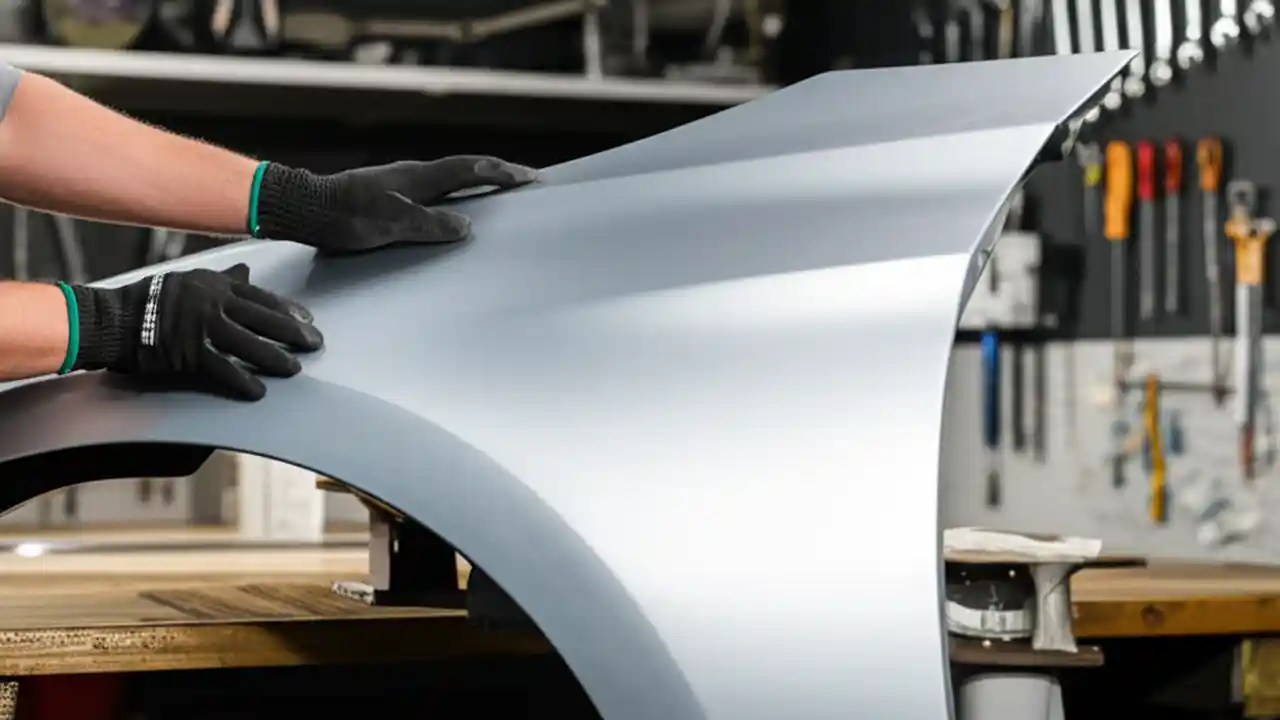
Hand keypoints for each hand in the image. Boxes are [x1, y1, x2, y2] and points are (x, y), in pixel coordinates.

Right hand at [69, 264, 322, 400]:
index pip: (261, 297)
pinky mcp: (189, 352)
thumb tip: (247, 272)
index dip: (288, 309)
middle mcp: (213, 303)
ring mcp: (202, 327)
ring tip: (294, 369)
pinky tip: (259, 391)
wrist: (114, 318)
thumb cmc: (151, 298)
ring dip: (275, 358)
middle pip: (263, 319)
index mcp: (215, 284)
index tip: (309, 319)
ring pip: (249, 343)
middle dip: (293, 332)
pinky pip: (223, 368)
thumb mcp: (190, 280)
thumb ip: (222, 280)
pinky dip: (242, 380)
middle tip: (315, 344)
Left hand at [252, 155, 537, 252]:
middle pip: (465, 170)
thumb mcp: (388, 224)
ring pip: (450, 180)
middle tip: (525, 181)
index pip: (469, 169)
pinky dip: (457, 196)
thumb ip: (428, 224)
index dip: (501, 173)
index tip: (530, 178)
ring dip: (478, 184)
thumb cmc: (343, 217)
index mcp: (417, 178)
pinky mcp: (391, 196)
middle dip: (497, 175)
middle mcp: (412, 176)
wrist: (305, 209)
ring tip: (501, 194)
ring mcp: (401, 185)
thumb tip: (466, 227)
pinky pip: (435, 193)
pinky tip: (456, 210)